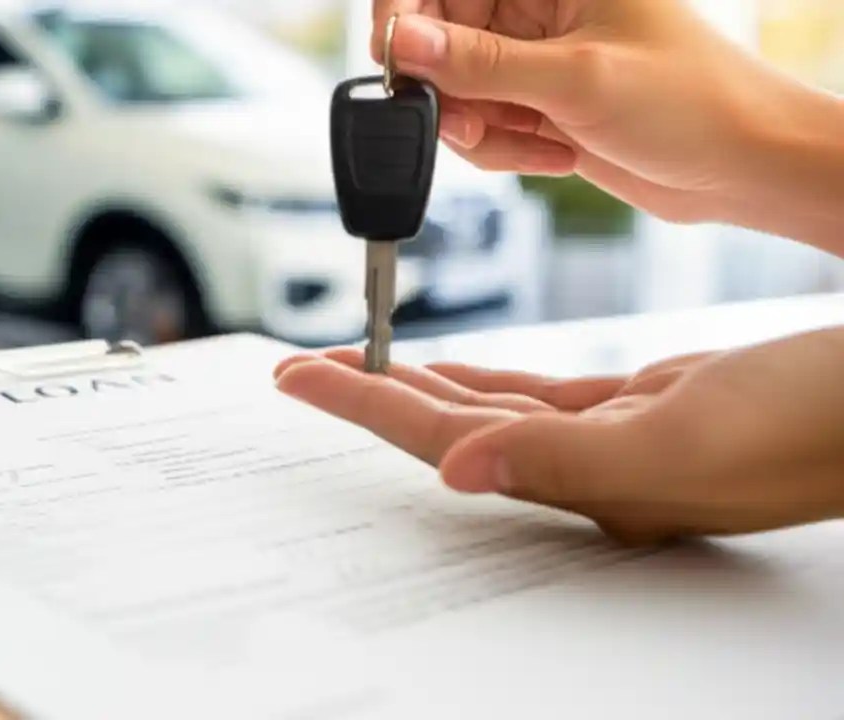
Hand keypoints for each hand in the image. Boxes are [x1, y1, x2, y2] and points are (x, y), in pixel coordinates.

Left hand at [274, 328, 843, 544]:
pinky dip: (487, 378)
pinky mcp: (636, 408)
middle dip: (366, 394)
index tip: (295, 377)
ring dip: (417, 384)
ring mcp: (606, 438)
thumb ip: (562, 459)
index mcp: (578, 480)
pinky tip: (450, 371)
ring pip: (485, 407)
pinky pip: (535, 395)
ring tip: (353, 365)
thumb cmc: (807, 431)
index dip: (360, 405)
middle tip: (299, 369)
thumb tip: (457, 471)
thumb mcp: (681, 444)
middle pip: (443, 424)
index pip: (437, 439)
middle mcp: (580, 467)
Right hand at [372, 0, 843, 244]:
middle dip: (445, 89)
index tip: (395, 59)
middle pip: (441, 39)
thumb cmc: (694, 100)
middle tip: (467, 121)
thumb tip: (404, 42)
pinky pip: (482, 124)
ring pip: (456, 90)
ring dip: (476, 127)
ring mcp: (537, 58)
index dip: (407, 14)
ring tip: (528, 141)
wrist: (742, 166)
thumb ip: (481, 63)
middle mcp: (540, 9)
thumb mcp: (576, 78)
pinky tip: (548, 152)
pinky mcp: (539, 103)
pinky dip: (500, 148)